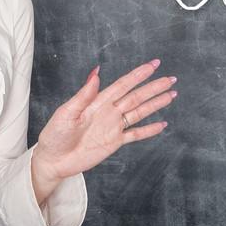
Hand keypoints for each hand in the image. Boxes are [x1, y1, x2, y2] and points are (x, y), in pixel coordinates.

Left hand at [34, 59, 175, 180]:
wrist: (53, 160)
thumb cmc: (55, 135)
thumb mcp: (67, 112)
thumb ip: (84, 94)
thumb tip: (96, 73)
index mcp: (98, 102)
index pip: (123, 85)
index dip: (138, 75)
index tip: (153, 65)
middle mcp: (108, 112)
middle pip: (136, 96)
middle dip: (153, 87)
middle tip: (171, 78)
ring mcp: (112, 127)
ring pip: (139, 112)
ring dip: (155, 104)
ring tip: (171, 95)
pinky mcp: (114, 142)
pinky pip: (135, 134)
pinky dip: (149, 130)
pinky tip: (162, 124)